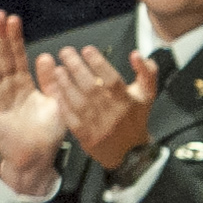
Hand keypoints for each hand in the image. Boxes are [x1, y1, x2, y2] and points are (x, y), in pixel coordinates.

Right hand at [0, 11, 66, 195]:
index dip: (15, 39)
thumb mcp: (58, 102)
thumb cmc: (49, 134)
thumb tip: (45, 57)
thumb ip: (52, 81)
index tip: (13, 20)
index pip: (18, 57)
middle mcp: (8, 89)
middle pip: (2, 57)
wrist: (37, 157)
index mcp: (24, 86)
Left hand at [40, 44, 162, 175]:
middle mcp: (111, 111)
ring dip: (66, 83)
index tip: (87, 49)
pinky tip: (55, 91)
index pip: (111, 78)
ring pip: (79, 101)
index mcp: (126, 99)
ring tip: (58, 69)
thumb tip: (137, 54)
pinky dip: (63, 103)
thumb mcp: (147, 94)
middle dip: (77, 67)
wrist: (130, 153)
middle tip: (65, 52)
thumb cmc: (136, 119)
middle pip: (92, 86)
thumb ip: (146, 72)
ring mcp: (97, 124)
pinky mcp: (85, 135)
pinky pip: (71, 117)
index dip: (98, 62)